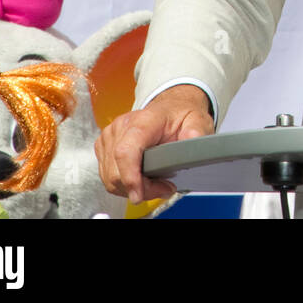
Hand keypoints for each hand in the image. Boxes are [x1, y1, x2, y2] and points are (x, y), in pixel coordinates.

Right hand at [95, 84, 214, 203]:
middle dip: (140, 188)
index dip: (130, 176)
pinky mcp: (105, 147)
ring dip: (132, 188)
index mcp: (144, 120)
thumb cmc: (180, 115)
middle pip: (117, 171)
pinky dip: (124, 184)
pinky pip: (108, 176)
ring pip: (111, 178)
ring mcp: (110, 137)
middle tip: (164, 188)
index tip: (138, 194)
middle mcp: (121, 127)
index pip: (126, 151)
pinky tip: (142, 179)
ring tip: (156, 184)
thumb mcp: (197, 120)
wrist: (170, 108)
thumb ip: (196, 130)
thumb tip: (192, 139)